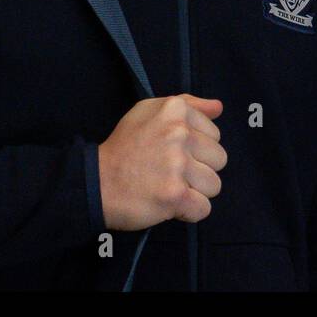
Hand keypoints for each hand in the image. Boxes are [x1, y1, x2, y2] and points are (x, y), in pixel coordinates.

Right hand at [97, 94, 225, 230]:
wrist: (96, 182)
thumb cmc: (124, 147)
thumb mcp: (149, 112)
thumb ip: (188, 104)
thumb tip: (218, 107)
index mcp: (175, 110)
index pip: (214, 134)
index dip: (196, 147)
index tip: (173, 152)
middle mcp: (179, 133)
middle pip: (219, 159)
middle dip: (199, 169)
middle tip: (172, 172)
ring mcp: (177, 165)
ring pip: (214, 185)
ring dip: (195, 192)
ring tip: (170, 187)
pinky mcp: (175, 195)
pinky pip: (203, 208)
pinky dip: (188, 212)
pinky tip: (170, 204)